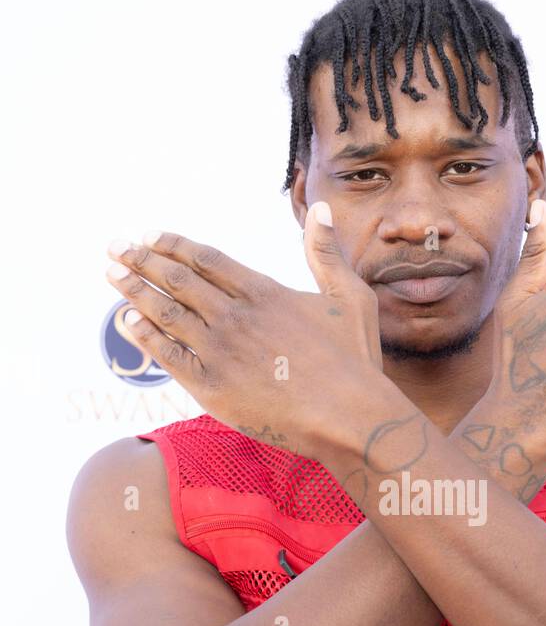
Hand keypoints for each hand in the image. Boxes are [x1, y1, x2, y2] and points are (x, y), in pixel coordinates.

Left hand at [104, 202, 381, 456]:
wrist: (348, 416)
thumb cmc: (355, 360)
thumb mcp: (350, 297)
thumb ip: (327, 253)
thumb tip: (319, 208)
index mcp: (263, 291)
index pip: (205, 259)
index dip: (173, 244)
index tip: (151, 236)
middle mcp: (235, 315)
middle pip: (177, 279)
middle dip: (141, 259)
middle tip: (116, 247)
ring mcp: (220, 350)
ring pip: (166, 312)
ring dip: (134, 290)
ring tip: (111, 274)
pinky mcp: (211, 386)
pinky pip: (167, 355)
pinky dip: (144, 335)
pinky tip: (127, 321)